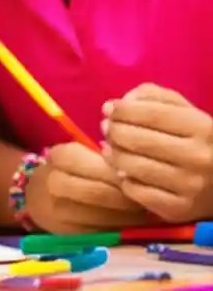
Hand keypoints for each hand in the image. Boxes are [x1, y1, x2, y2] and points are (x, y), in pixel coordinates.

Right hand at [25, 142, 150, 233]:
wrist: (36, 193)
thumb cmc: (69, 170)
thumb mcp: (82, 155)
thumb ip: (108, 161)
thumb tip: (142, 175)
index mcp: (62, 156)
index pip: (102, 168)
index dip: (126, 176)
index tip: (144, 179)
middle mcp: (55, 183)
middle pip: (102, 193)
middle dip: (130, 198)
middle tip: (148, 199)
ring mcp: (59, 211)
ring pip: (104, 217)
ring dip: (130, 217)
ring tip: (143, 212)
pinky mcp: (67, 233)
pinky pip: (101, 233)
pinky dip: (121, 229)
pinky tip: (130, 223)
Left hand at [103, 84, 212, 222]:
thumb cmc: (198, 142)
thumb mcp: (186, 113)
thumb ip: (154, 98)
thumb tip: (117, 104)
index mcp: (204, 129)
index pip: (152, 114)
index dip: (123, 110)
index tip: (109, 108)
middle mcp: (199, 158)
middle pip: (138, 140)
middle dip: (114, 130)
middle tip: (105, 127)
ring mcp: (190, 187)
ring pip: (132, 166)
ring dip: (113, 154)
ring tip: (109, 147)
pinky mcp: (178, 210)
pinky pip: (135, 191)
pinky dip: (122, 179)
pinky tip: (123, 171)